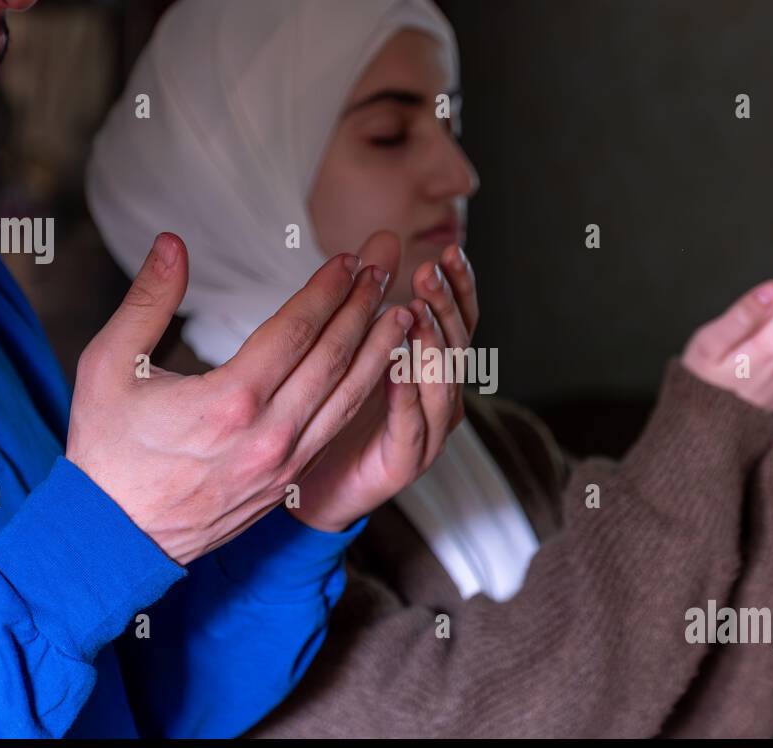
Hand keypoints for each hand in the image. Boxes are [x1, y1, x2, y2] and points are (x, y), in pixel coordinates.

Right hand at [65, 232, 413, 564]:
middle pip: (333, 360)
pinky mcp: (290, 483)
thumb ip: (147, 302)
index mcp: (228, 402)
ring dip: (379, 353)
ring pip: (348, 399)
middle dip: (363, 309)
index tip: (350, 260)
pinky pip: (338, 430)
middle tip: (387, 271)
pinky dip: (365, 395)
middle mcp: (268, 435)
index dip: (327, 291)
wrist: (116, 538)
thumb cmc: (107, 449)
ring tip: (402, 316)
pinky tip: (379, 370)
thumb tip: (172, 242)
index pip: (296, 331)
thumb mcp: (108, 366)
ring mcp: (285, 464)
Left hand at [290, 235, 478, 532]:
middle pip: (458, 349)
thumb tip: (382, 238)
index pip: (461, 322)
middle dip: (446, 307)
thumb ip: (371, 297)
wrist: (311, 486)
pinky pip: (413, 428)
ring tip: (416, 311)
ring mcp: (428, 435)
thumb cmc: (334, 410)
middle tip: (428, 272)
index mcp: (433, 370)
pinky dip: (407, 397)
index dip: (460, 288)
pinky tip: (396, 368)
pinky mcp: (404, 465)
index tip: (450, 251)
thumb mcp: (353, 345)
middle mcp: (440, 400)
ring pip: (442, 387)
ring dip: (431, 347)